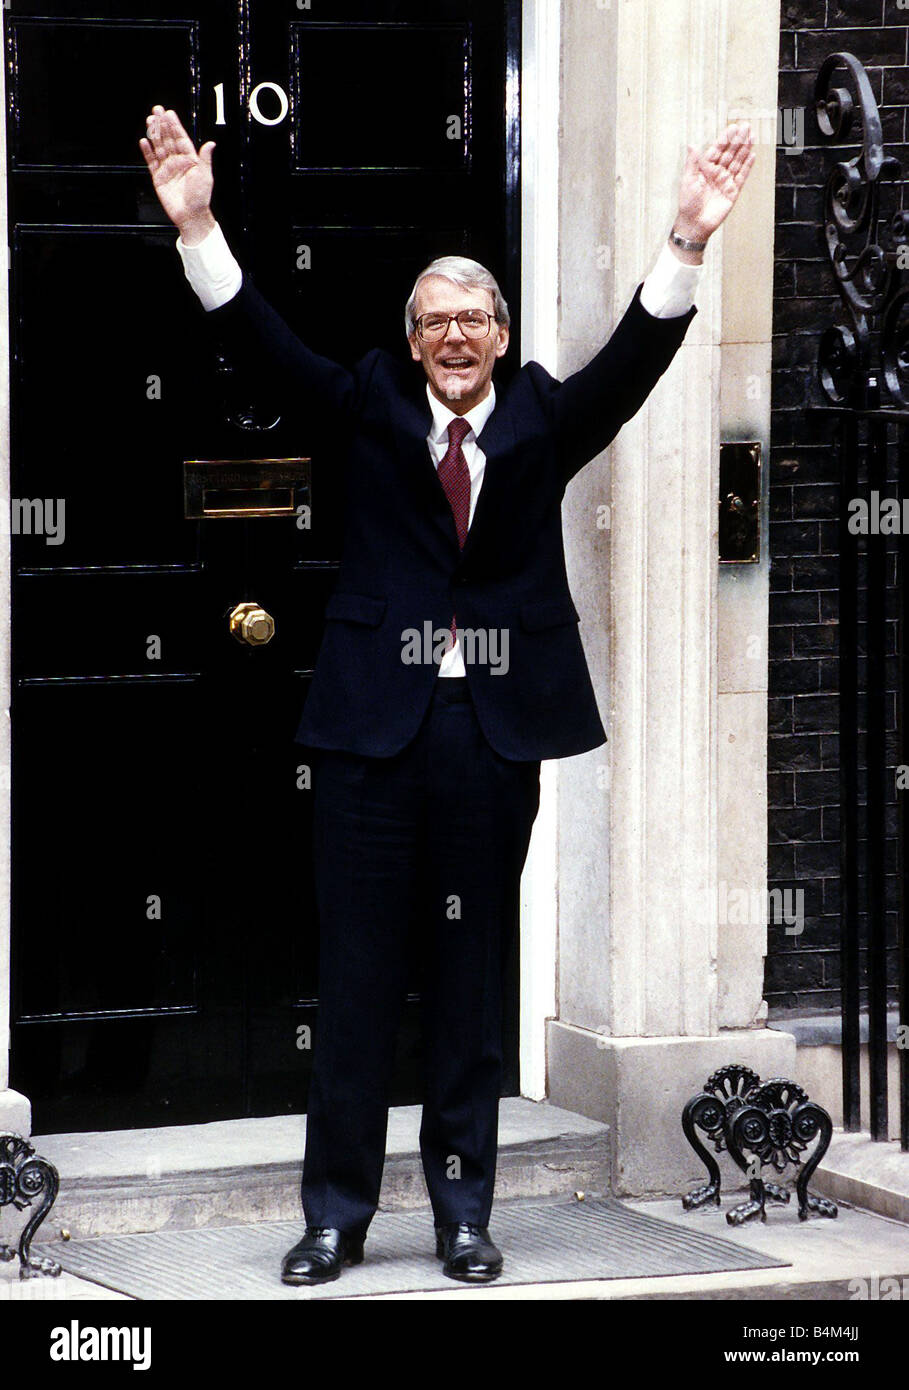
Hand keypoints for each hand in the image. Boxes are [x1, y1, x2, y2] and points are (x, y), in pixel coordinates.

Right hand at [139, 105, 215, 243]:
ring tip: (149, 120)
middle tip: (156, 110)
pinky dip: (147, 152)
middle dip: (162, 125)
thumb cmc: (201, 197)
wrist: (191, 216)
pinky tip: (144, 141)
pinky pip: (151, 162)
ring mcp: (168, 169)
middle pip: (168, 140)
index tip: (169, 113)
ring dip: (154, 134)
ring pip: (159, 148)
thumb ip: (205, 159)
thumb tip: (211, 143)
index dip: (175, 126)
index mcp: (190, 160)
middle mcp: (178, 162)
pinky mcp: (159, 178)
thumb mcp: (205, 176)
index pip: (181, 139)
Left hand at [675, 121, 755, 243]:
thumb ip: (692, 162)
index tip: (732, 128)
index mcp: (705, 168)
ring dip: (744, 149)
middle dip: (738, 140)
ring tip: (751, 136)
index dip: (725, 139)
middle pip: (730, 153)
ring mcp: (725, 181)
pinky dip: (747, 166)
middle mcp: (717, 173)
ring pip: (737, 162)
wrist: (694, 224)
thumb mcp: (687, 180)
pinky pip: (742, 177)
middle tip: (746, 127)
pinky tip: (752, 155)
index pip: (717, 150)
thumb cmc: (687, 203)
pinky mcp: (732, 192)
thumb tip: (691, 145)